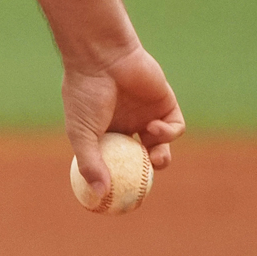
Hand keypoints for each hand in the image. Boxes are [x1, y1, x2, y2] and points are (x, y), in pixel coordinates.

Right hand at [62, 43, 183, 200]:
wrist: (102, 58)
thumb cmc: (86, 94)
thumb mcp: (82, 133)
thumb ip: (91, 163)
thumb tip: (100, 194)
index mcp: (105, 132)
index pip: (118, 161)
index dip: (124, 179)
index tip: (126, 196)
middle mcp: (127, 124)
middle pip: (144, 157)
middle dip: (148, 173)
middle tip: (148, 183)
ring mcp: (147, 114)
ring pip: (162, 145)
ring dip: (162, 156)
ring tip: (155, 156)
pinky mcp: (165, 103)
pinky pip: (174, 126)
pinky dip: (169, 134)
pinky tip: (153, 129)